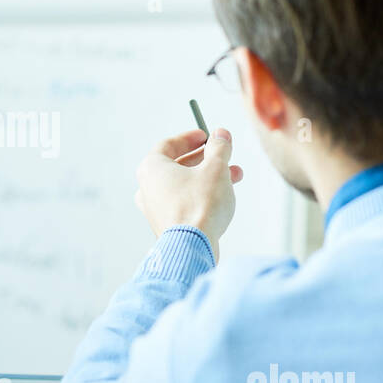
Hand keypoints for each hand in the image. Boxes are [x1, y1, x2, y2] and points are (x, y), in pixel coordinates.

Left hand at [133, 128, 243, 260]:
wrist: (193, 246)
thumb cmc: (199, 204)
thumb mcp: (215, 167)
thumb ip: (219, 148)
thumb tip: (221, 135)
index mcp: (151, 168)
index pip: (168, 144)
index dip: (190, 138)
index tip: (208, 136)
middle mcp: (148, 188)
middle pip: (178, 165)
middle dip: (206, 159)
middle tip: (225, 155)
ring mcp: (156, 208)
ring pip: (185, 185)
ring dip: (210, 178)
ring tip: (235, 175)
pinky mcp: (167, 225)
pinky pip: (185, 203)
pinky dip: (203, 196)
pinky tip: (224, 198)